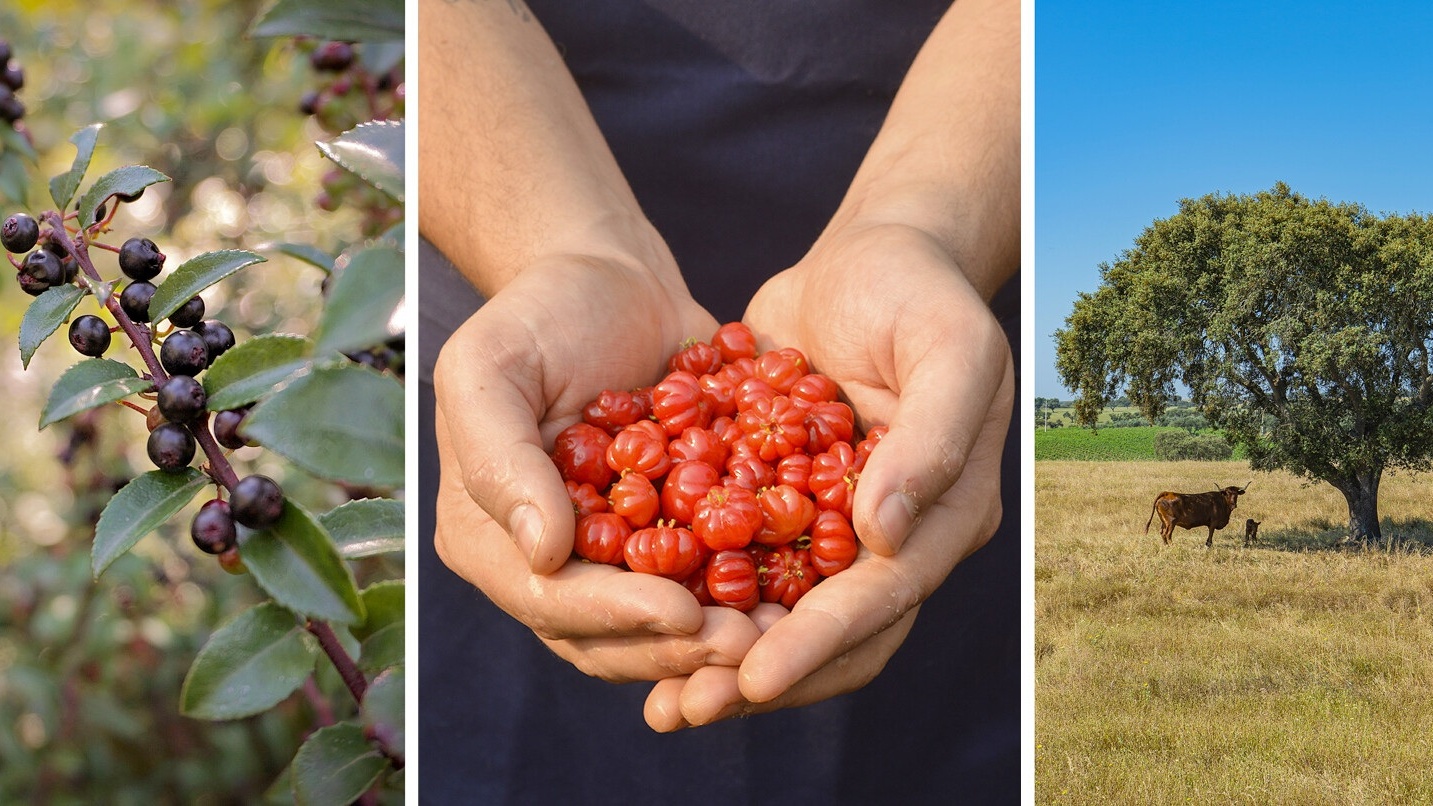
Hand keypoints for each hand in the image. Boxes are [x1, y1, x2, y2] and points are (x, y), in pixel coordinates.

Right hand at [433, 257, 761, 680]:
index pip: (549, 600)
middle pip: (611, 635)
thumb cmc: (537, 314)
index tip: (682, 613)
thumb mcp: (489, 368)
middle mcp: (550, 564)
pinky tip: (804, 593)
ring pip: (664, 626)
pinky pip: (711, 580)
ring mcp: (614, 557)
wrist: (611, 279)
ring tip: (782, 631)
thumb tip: (543, 553)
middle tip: (751, 644)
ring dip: (720, 637)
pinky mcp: (673, 538)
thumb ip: (500, 458)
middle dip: (678, 645)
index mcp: (489, 538)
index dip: (616, 615)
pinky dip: (752, 592)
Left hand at [643, 223, 1013, 728]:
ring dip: (720, 658)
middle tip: (683, 709)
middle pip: (829, 635)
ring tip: (657, 699)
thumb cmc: (918, 290)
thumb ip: (932, 439)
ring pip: (778, 615)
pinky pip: (740, 566)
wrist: (874, 253)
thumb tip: (882, 537)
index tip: (751, 678)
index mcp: (943, 516)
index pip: (880, 599)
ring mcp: (837, 527)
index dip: (817, 644)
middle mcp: (892, 538)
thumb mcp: (950, 348)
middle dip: (758, 675)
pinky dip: (696, 598)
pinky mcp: (783, 502)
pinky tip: (635, 617)